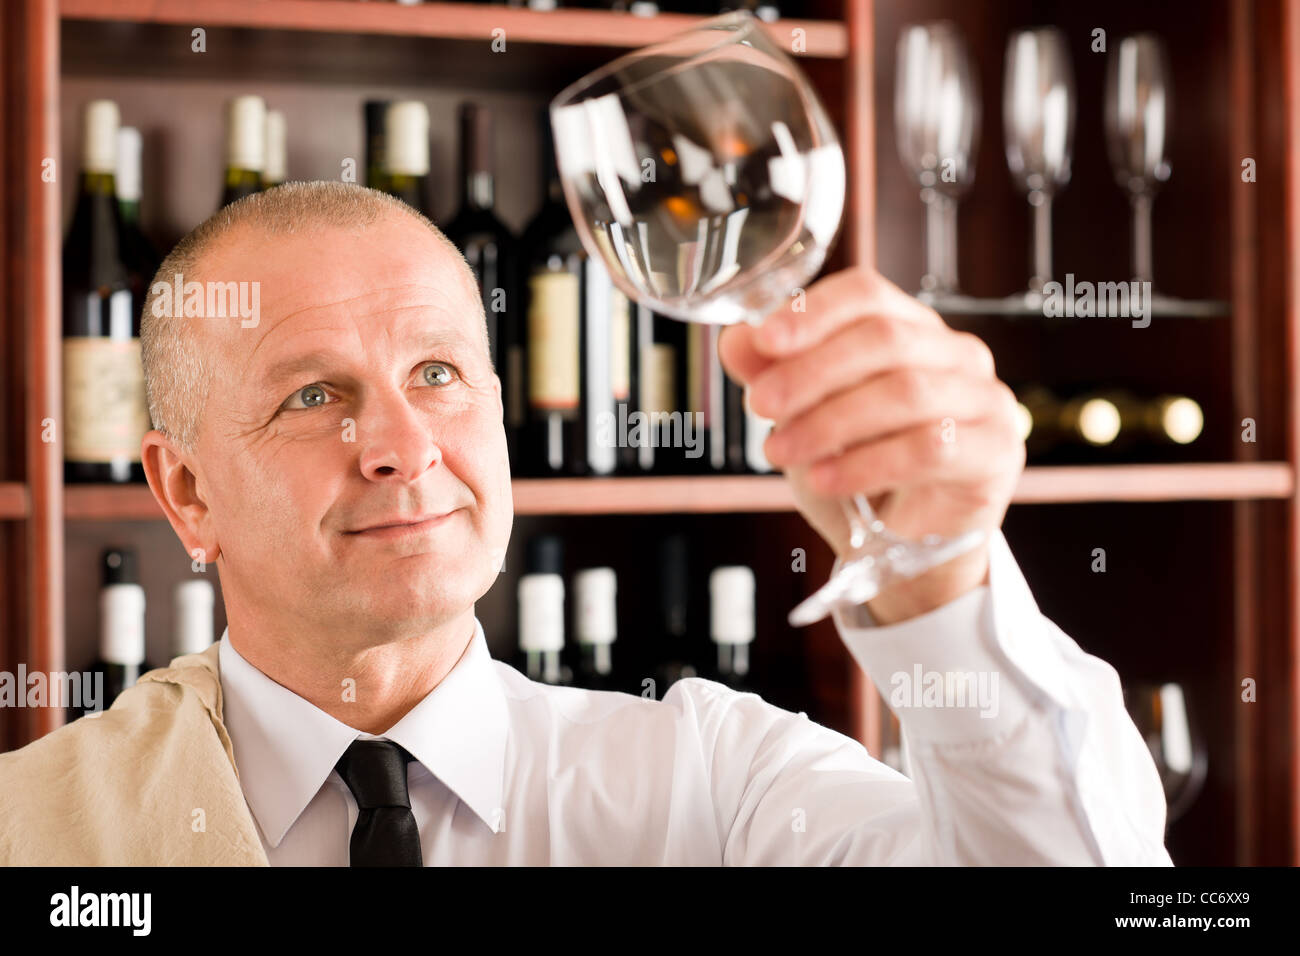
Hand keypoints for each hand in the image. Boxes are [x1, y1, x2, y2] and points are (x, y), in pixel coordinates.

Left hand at [718, 267, 1025, 623]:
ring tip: (780, 452)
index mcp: (911, 328)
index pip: (867, 294)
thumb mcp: (801, 421)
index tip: (765, 341)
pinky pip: (928, 448)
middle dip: (812, 372)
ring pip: (905, 393)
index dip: (815, 312)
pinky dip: (865, 463)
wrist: (903, 548)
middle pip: (884, 339)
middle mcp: (957, 353)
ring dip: (830, 422)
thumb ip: (772, 377)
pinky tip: (824, 479)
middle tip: (760, 405)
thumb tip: (735, 342)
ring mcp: (985, 399)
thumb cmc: (856, 471)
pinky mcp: (996, 451)